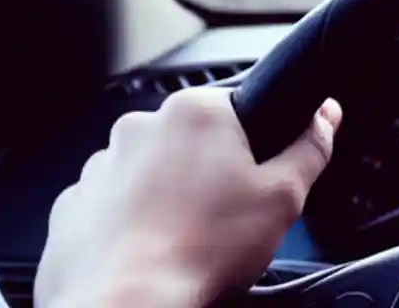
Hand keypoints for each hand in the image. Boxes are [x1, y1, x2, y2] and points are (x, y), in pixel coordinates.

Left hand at [36, 88, 341, 307]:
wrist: (129, 304)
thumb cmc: (202, 251)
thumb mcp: (283, 198)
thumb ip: (310, 148)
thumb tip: (325, 116)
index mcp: (196, 112)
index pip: (238, 110)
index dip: (255, 148)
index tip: (256, 181)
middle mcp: (141, 127)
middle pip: (194, 143)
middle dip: (212, 175)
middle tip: (229, 217)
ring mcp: (100, 166)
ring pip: (152, 174)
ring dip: (169, 197)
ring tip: (188, 240)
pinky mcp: (73, 205)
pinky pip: (113, 207)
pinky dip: (132, 224)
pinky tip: (152, 251)